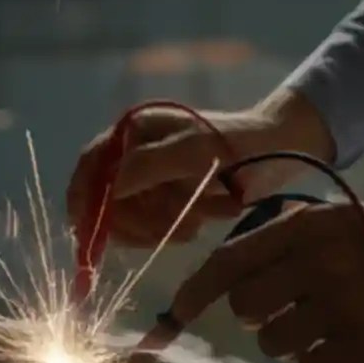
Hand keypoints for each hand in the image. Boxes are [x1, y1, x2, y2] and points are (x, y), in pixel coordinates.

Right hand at [67, 90, 336, 248]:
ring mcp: (147, 177)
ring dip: (157, 228)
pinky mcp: (164, 197)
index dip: (84, 200)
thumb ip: (147, 166)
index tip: (89, 231)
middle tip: (169, 232)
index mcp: (131, 131)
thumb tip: (107, 190)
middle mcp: (131, 152)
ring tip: (194, 226)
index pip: (89, 167)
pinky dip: (169, 230)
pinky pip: (150, 225)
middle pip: (106, 200)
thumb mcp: (193, 151)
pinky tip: (196, 225)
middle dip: (135, 221)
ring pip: (128, 218)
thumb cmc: (238, 144)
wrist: (279, 149)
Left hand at [167, 200, 363, 362]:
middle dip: (257, 314)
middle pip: (245, 307)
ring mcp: (345, 304)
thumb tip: (224, 274)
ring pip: (273, 342)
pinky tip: (345, 340)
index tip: (175, 314)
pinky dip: (319, 359)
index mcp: (306, 228)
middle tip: (288, 305)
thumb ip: (282, 239)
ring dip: (288, 339)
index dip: (195, 292)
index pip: (229, 262)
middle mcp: (319, 262)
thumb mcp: (336, 220)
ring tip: (321, 321)